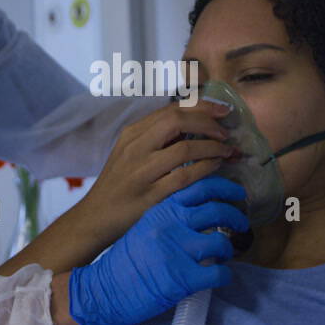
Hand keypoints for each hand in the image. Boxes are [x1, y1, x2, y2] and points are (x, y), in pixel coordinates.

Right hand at [68, 176, 247, 324]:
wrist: (103, 288)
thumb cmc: (124, 260)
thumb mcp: (144, 225)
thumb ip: (169, 215)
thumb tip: (198, 211)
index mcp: (162, 209)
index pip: (201, 187)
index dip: (225, 188)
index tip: (237, 193)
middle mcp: (171, 224)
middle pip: (218, 210)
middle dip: (236, 216)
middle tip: (241, 223)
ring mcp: (178, 250)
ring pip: (222, 241)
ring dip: (229, 248)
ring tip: (226, 253)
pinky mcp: (184, 278)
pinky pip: (219, 273)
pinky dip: (225, 275)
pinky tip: (221, 276)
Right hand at [75, 100, 236, 246]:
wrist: (95, 218)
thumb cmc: (119, 185)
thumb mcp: (131, 153)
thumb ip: (157, 138)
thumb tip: (197, 124)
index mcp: (132, 133)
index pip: (171, 109)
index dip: (202, 106)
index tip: (224, 111)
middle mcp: (135, 148)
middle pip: (177, 121)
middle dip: (209, 123)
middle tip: (227, 133)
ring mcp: (141, 171)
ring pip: (184, 148)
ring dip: (212, 147)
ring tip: (228, 151)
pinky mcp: (149, 195)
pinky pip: (184, 177)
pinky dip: (205, 169)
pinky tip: (216, 168)